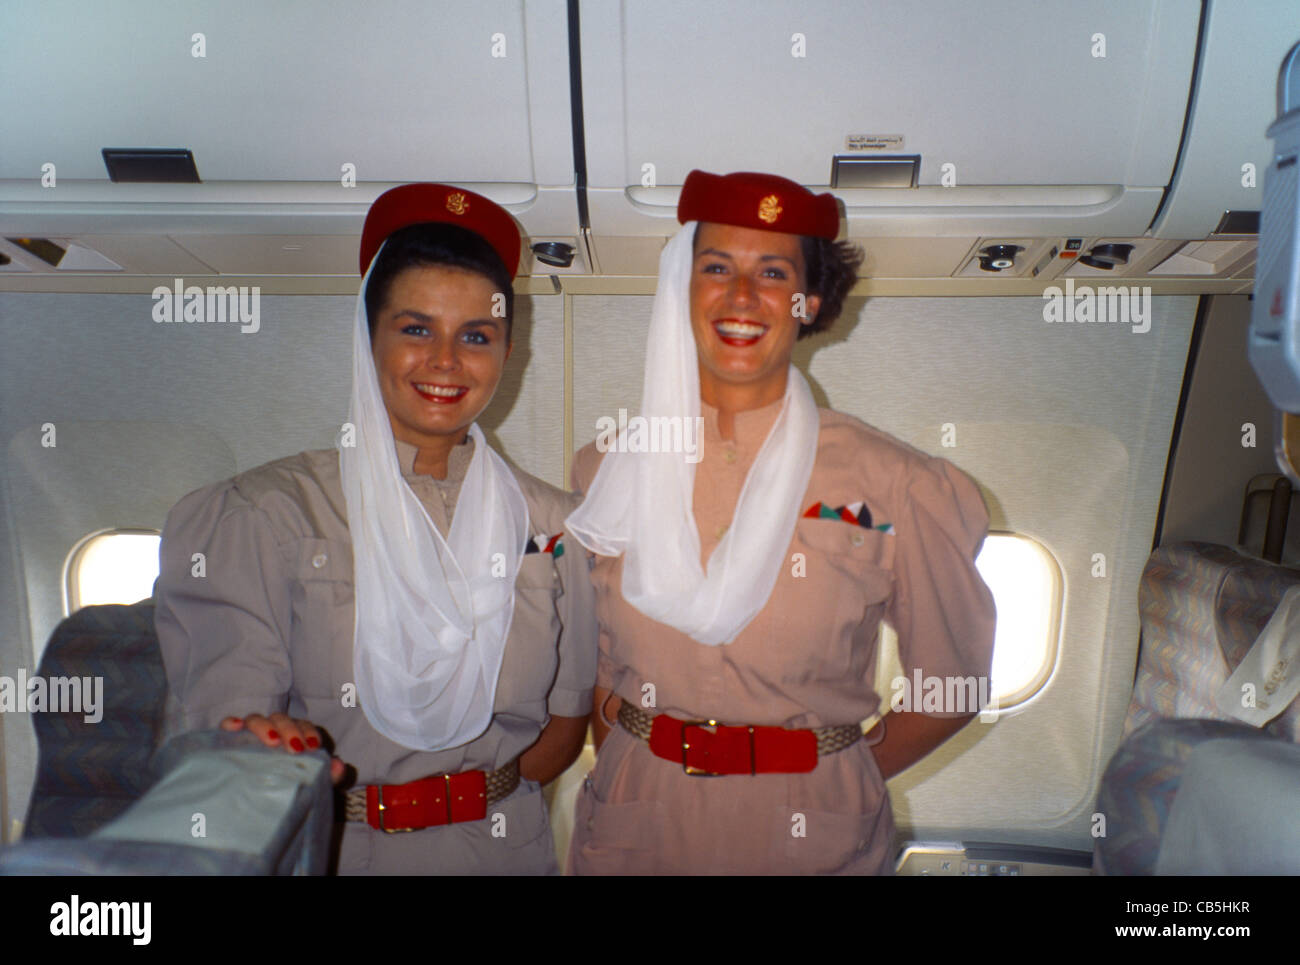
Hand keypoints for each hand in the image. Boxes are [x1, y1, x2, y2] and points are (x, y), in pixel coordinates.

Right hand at [221, 713, 347, 784]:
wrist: (257, 805)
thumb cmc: (288, 786)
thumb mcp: (310, 782)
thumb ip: (329, 775)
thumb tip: (339, 766)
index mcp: (293, 736)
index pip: (303, 725)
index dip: (308, 732)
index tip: (312, 747)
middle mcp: (272, 730)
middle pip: (281, 719)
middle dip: (290, 730)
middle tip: (295, 749)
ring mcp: (249, 734)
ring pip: (256, 719)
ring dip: (265, 726)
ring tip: (271, 742)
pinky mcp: (228, 741)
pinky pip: (227, 726)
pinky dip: (231, 723)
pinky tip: (234, 728)